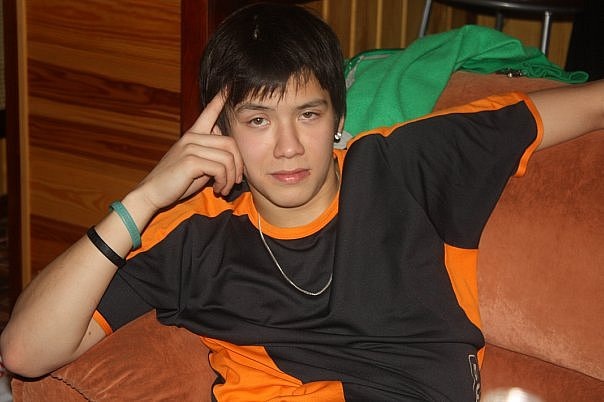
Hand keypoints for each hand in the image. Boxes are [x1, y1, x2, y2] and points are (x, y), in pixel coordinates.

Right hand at [135, 92, 243, 210]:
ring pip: (228, 158)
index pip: (209, 113)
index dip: (220, 99)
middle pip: (231, 143)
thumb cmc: (176, 182)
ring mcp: (190, 147)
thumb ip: (210, 155)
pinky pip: (220, 168)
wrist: (152, 193)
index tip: (229, 86)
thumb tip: (229, 152)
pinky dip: (224, 181)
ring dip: (231, 177)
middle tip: (235, 181)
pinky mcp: (191, 160)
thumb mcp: (196, 165)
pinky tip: (218, 189)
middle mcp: (192, 137)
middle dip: (238, 165)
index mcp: (192, 135)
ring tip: (224, 188)